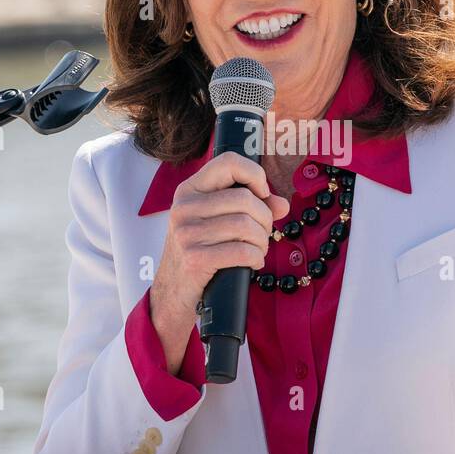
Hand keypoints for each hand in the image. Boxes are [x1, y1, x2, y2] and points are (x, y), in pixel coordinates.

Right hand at [149, 152, 288, 372]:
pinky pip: (242, 251)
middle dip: (265, 219)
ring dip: (262, 241)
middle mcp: (184, 207)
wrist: (172, 291)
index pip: (228, 162)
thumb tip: (282, 204)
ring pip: (247, 226)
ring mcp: (187, 232)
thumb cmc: (200, 250)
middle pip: (246, 199)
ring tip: (257, 250)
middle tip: (262, 233)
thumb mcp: (217, 222)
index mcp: (190, 189)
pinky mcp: (194, 258)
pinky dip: (256, 258)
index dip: (255, 174)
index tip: (263, 194)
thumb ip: (250, 206)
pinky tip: (252, 262)